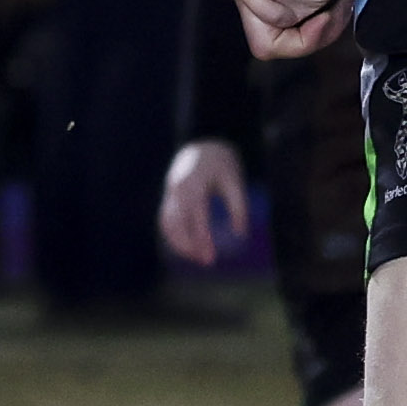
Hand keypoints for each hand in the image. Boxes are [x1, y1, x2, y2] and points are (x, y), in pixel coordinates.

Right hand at [158, 139, 252, 268]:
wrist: (203, 143)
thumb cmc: (222, 163)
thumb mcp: (235, 181)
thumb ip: (239, 207)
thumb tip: (241, 235)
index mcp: (195, 184)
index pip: (195, 218)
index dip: (202, 240)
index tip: (211, 257)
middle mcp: (178, 189)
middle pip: (176, 224)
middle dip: (188, 246)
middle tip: (207, 262)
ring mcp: (170, 193)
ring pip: (166, 224)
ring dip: (178, 244)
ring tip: (197, 257)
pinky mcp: (168, 196)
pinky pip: (165, 220)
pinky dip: (173, 236)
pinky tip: (187, 247)